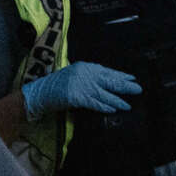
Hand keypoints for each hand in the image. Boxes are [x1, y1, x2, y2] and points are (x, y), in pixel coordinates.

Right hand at [23, 61, 139, 117]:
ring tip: (128, 104)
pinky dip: (104, 106)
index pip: (107, 71)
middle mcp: (85, 74)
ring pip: (104, 93)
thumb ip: (88, 77)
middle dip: (124, 85)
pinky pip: (94, 103)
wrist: (38, 93)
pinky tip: (113, 109)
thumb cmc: (55, 86)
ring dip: (117, 100)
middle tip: (138, 89)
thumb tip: (106, 83)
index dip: (120, 75)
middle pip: (109, 80)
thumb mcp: (74, 75)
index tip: (132, 78)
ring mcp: (81, 85)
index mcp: (85, 67)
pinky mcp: (76, 97)